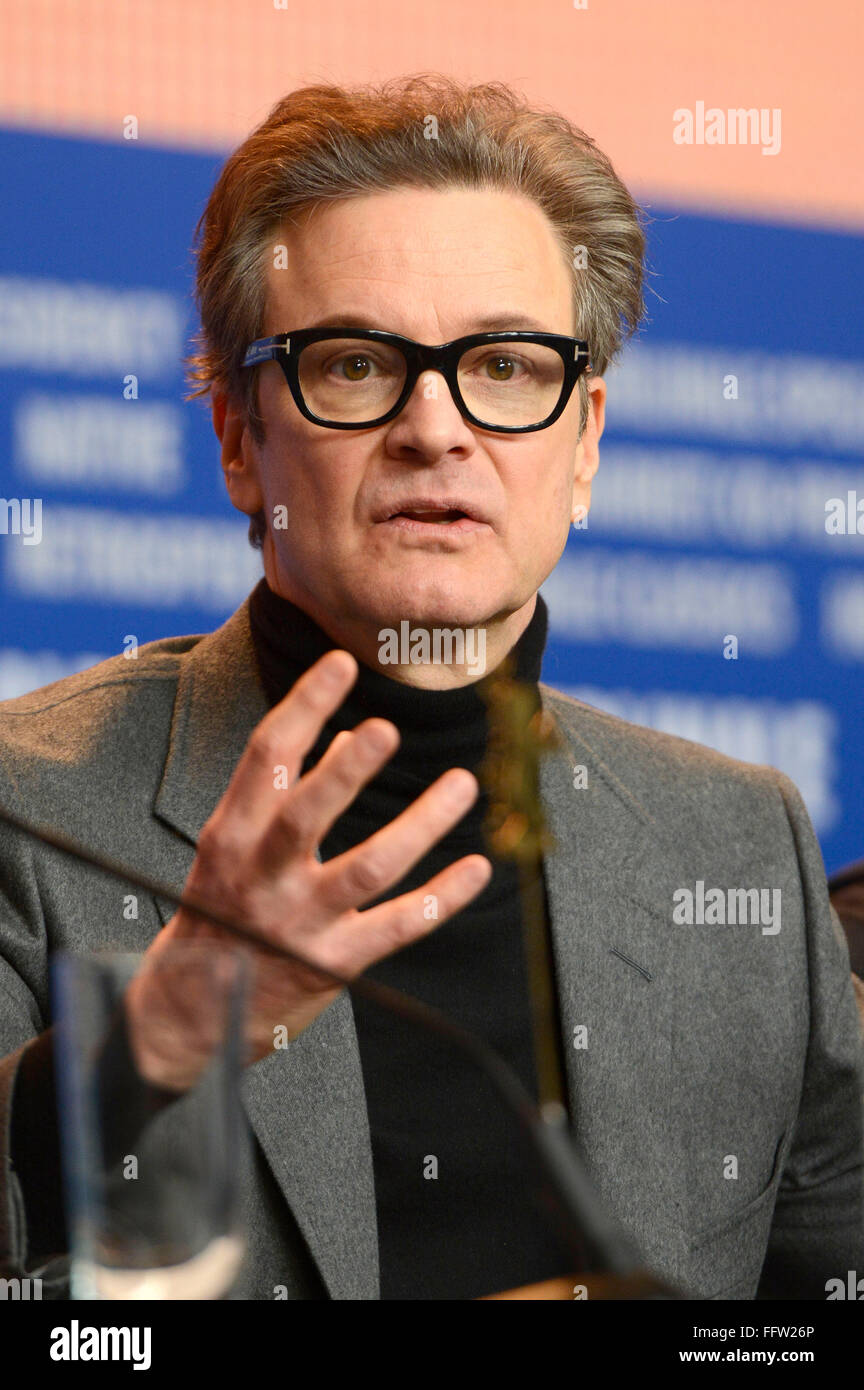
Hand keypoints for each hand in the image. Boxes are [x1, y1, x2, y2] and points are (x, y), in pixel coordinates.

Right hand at [125, 649, 491, 1088]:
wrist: (189, 1015)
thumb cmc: (219, 911)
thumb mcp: (234, 846)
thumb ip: (288, 792)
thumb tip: (345, 735)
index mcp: (231, 834)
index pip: (267, 758)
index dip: (304, 706)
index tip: (341, 665)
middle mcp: (261, 876)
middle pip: (308, 814)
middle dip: (347, 770)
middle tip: (387, 727)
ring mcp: (299, 923)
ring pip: (369, 868)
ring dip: (421, 825)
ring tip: (463, 784)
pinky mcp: (334, 965)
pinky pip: (399, 926)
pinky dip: (442, 896)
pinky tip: (479, 867)